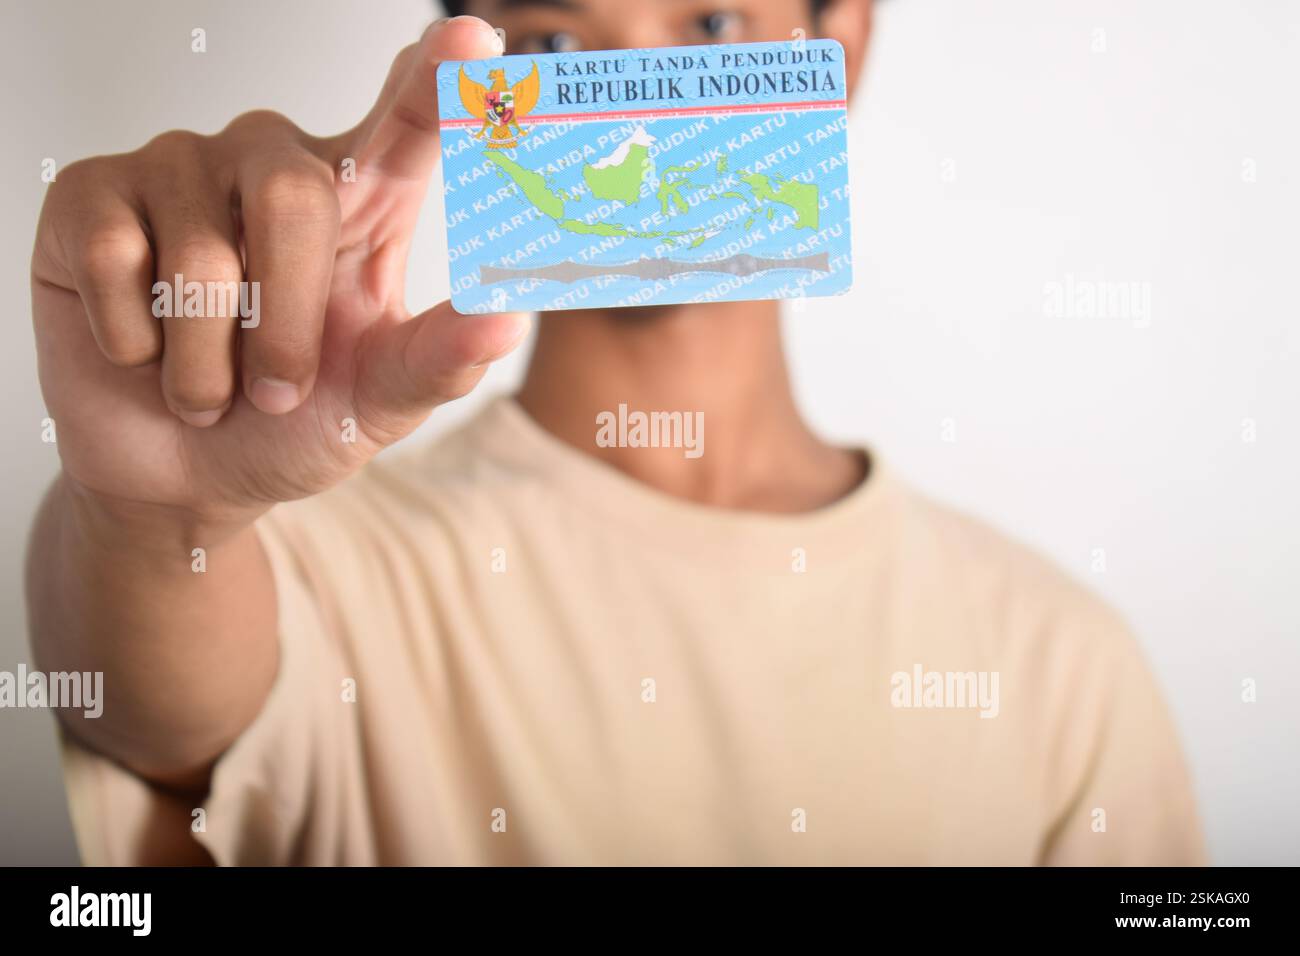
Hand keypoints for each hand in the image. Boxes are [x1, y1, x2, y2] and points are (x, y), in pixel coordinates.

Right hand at [31, 16, 520, 528]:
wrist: (184, 478)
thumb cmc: (293, 423)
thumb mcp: (379, 401)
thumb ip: (441, 358)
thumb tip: (510, 319)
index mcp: (361, 200)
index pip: (405, 120)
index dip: (435, 79)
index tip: (472, 42)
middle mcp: (273, 164)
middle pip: (295, 197)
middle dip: (285, 326)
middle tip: (275, 393)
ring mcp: (181, 168)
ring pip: (202, 250)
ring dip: (207, 359)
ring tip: (206, 386)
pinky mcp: (92, 193)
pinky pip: (114, 256)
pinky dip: (134, 340)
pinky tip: (139, 349)